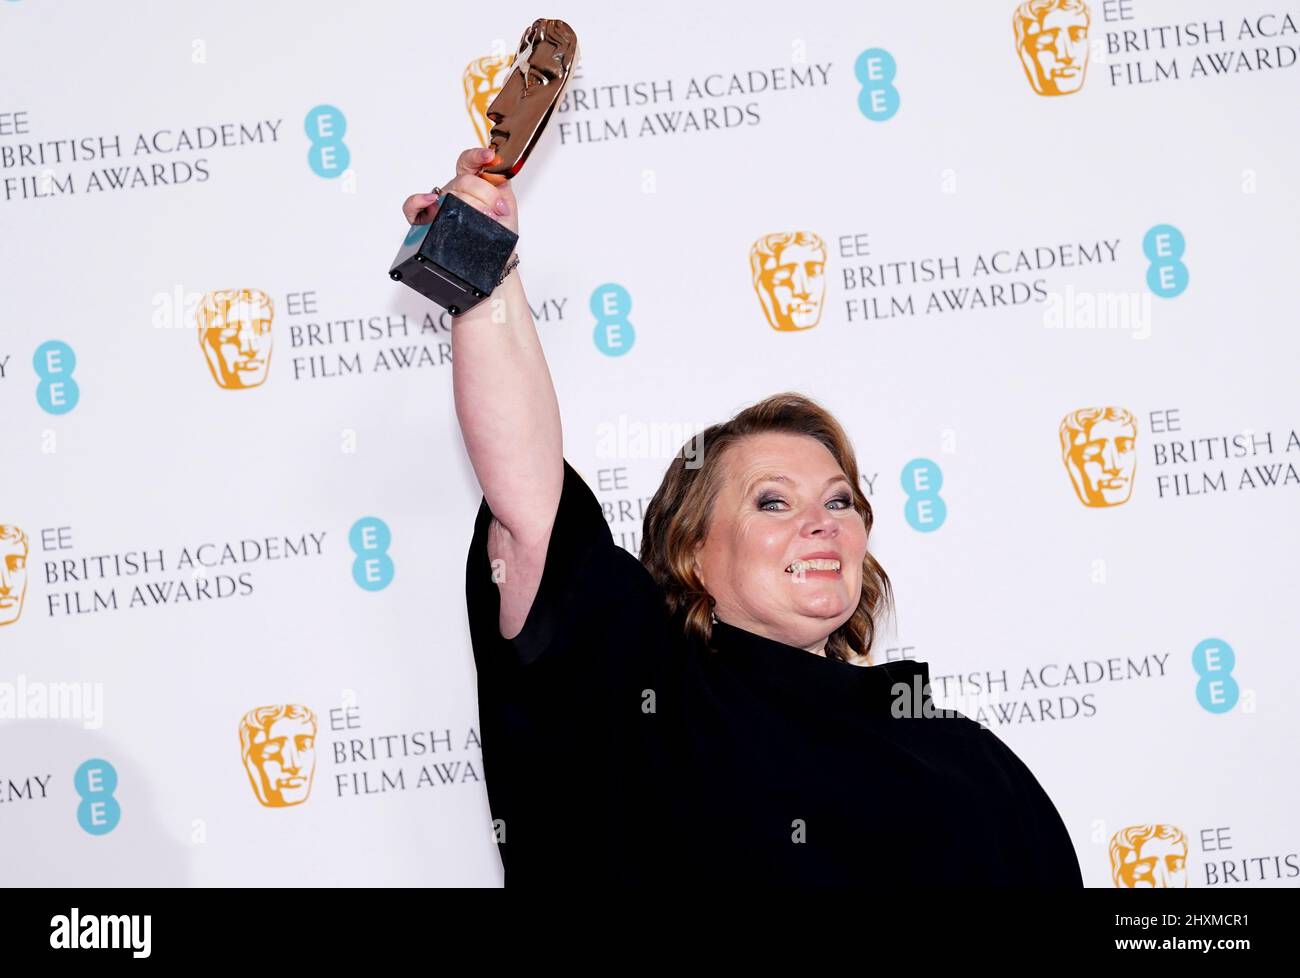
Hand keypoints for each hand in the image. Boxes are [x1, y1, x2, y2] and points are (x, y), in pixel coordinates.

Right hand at [401, 146, 518, 236]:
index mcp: (473, 182)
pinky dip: (418, 201)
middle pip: (463, 181)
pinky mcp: (426, 221)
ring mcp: (440, 204)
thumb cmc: (500, 233)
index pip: (468, 162)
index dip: (477, 156)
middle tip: (497, 211)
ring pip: (447, 195)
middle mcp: (454, 191)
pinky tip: (432, 203)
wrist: (497, 260)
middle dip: (485, 195)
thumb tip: (497, 172)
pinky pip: (412, 207)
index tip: (489, 157)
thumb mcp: (507, 204)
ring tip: (483, 218)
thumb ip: (502, 185)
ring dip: (470, 206)